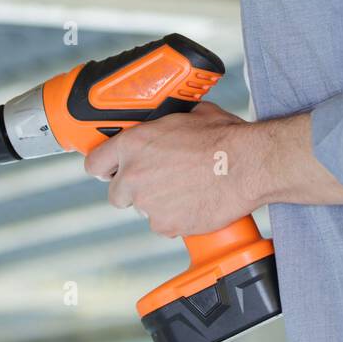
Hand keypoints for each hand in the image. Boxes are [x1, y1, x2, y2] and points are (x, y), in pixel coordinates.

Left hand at [85, 100, 252, 237]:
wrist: (247, 165)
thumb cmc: (224, 137)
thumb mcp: (190, 116)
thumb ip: (166, 125)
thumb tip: (169, 122)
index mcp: (134, 144)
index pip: (95, 163)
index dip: (104, 168)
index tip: (111, 171)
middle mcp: (134, 175)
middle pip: (116, 194)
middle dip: (134, 190)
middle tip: (159, 183)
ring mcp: (147, 203)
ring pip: (143, 210)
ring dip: (159, 204)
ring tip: (186, 191)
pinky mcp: (165, 225)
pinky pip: (164, 226)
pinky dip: (177, 219)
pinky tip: (195, 204)